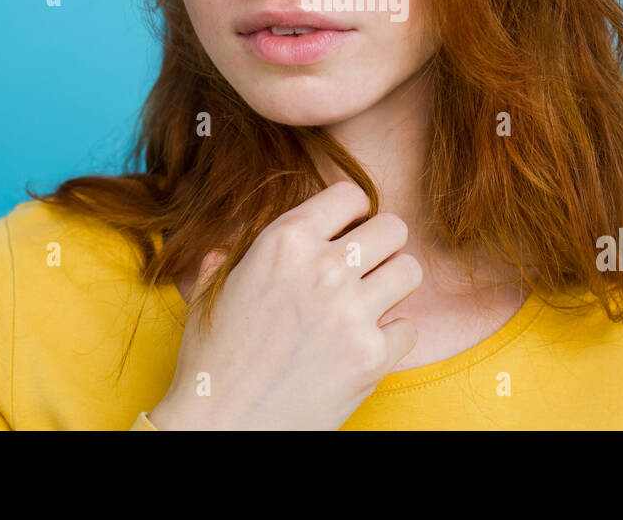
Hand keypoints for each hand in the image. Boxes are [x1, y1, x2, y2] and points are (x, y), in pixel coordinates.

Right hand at [145, 181, 420, 429]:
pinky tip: (361, 347)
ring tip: (369, 304)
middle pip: (394, 228)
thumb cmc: (212, 359)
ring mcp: (351, 312)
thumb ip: (234, 254)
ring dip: (393, 287)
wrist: (221, 428)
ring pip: (410, 271)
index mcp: (284, 242)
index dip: (354, 212)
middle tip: (366, 269)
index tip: (349, 231)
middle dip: (383, 246)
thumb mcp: (213, 290)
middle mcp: (323, 269)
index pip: (350, 194)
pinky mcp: (371, 356)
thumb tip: (236, 241)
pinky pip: (409, 328)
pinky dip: (391, 339)